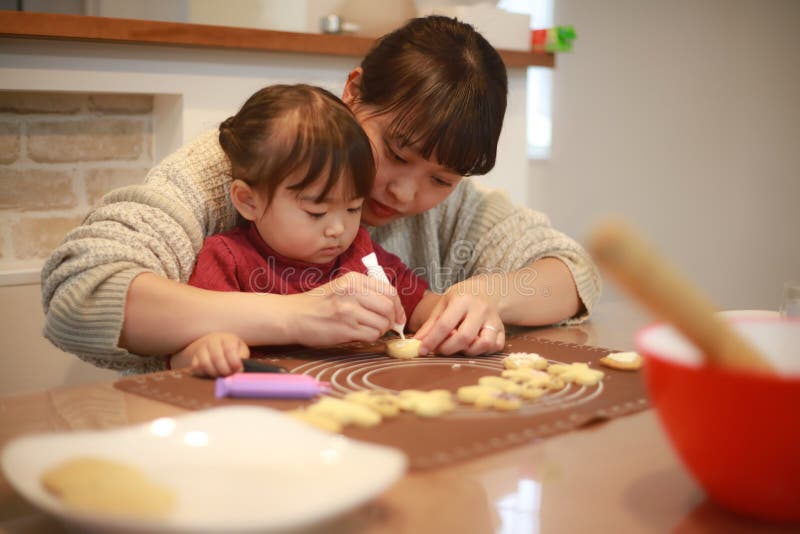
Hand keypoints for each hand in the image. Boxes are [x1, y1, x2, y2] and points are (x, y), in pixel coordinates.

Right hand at [170, 332, 249, 376]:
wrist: (214, 344)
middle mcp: (212, 341)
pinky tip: (212, 373)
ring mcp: (201, 349)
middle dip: (225, 370)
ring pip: (205, 364)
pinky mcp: (194, 358)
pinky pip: (196, 368)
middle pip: (216, 357)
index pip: (229, 348)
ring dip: (215, 373)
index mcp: (227, 338)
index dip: (234, 362)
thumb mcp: (241, 350)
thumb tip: (240, 368)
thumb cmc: (232, 349)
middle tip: (230, 374)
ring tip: (222, 375)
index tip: (239, 369)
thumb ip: (242, 357)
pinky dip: (204, 373)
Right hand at [285, 272, 405, 345]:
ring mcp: (349, 311)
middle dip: (392, 319)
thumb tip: (393, 305)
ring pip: (383, 323)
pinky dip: (371, 337)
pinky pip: (372, 336)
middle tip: (385, 325)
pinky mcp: (345, 329)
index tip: (397, 315)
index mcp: (354, 279)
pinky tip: (360, 334)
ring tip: (368, 329)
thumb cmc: (319, 303)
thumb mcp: (342, 286)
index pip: (390, 291)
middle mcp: (353, 292)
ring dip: (380, 330)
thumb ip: (366, 291)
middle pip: (389, 307)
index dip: (398, 306)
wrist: (294, 316)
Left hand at [413, 279, 504, 355]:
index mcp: (463, 300)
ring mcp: (494, 320)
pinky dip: (482, 352)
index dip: (432, 340)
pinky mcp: (503, 330)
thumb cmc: (461, 298)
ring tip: (458, 346)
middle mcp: (481, 309)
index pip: (445, 324)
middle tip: (439, 350)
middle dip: (448, 348)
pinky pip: (494, 347)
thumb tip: (417, 343)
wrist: (486, 291)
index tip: (422, 350)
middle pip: (464, 337)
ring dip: (467, 351)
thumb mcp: (443, 304)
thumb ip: (431, 324)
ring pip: (483, 344)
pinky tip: (473, 346)